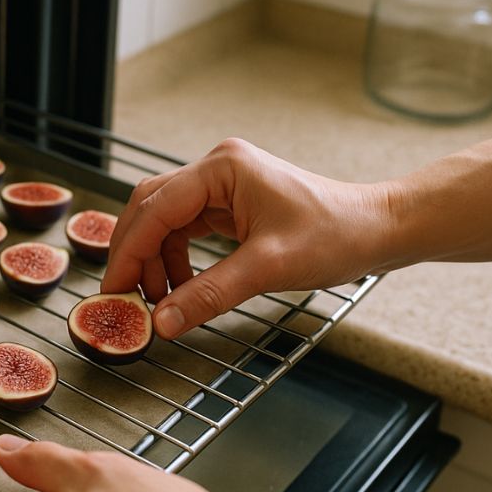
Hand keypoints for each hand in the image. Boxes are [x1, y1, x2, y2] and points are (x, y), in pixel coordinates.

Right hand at [103, 138, 394, 338]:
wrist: (378, 229)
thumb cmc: (336, 236)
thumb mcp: (267, 269)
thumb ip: (209, 294)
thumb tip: (163, 322)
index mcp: (221, 169)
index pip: (155, 208)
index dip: (129, 252)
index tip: (113, 290)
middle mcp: (216, 169)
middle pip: (150, 208)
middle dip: (135, 255)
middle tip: (125, 297)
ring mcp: (222, 185)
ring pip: (164, 221)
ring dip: (155, 261)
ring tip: (160, 300)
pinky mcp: (229, 204)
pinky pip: (185, 230)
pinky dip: (175, 259)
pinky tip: (181, 287)